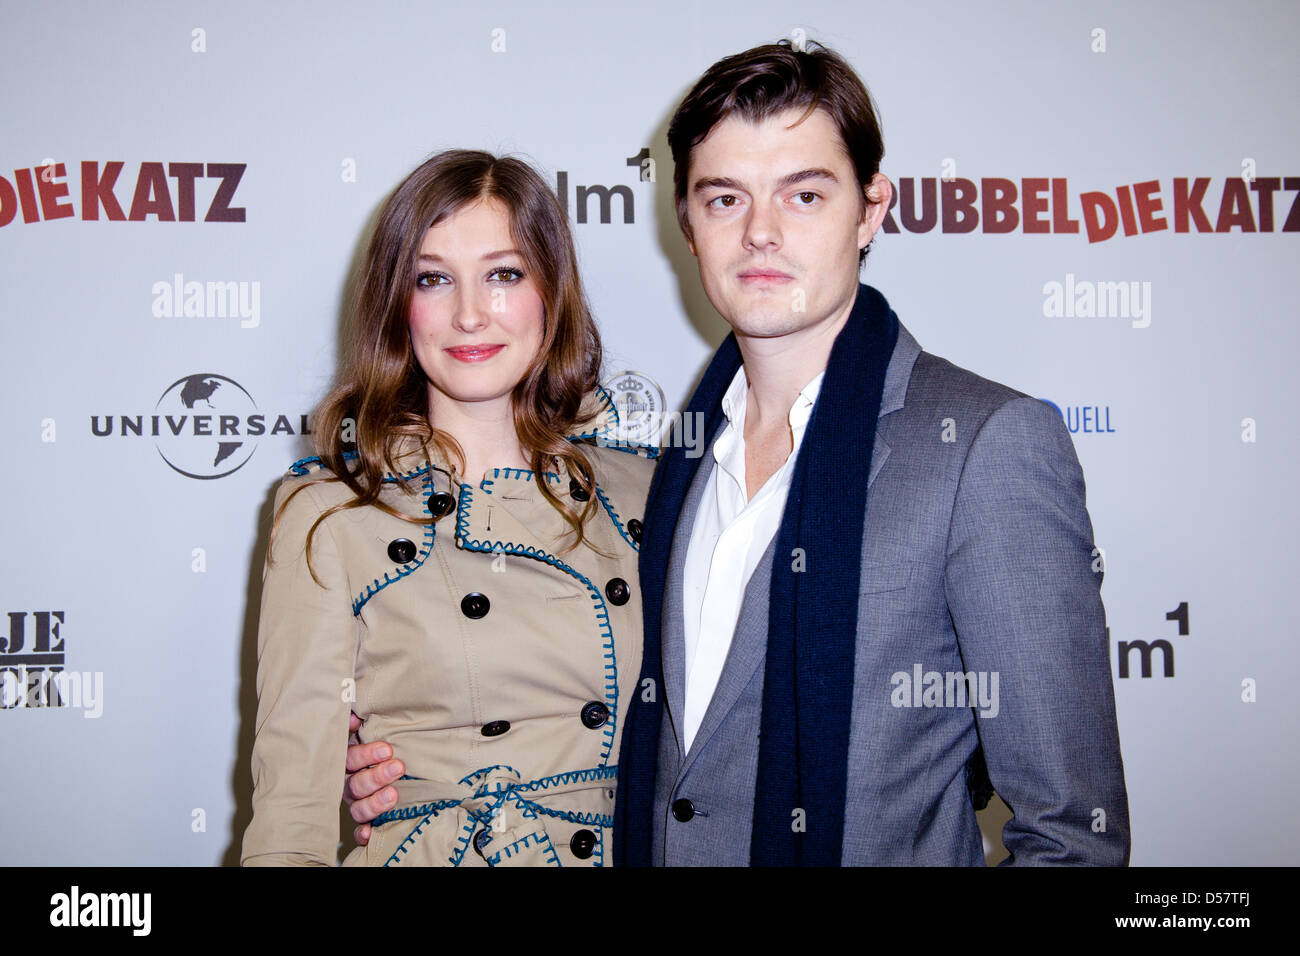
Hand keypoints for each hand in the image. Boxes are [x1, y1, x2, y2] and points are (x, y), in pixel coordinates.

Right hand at [343, 712, 404, 845]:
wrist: (384, 761)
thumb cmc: (374, 745)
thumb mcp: (366, 730)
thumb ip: (357, 722)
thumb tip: (355, 717)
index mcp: (347, 761)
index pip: (350, 759)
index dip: (366, 755)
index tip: (387, 749)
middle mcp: (348, 784)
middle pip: (356, 784)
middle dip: (377, 776)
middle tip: (398, 767)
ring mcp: (355, 803)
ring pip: (358, 808)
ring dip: (374, 803)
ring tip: (394, 794)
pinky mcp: (363, 820)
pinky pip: (359, 830)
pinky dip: (362, 833)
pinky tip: (369, 834)